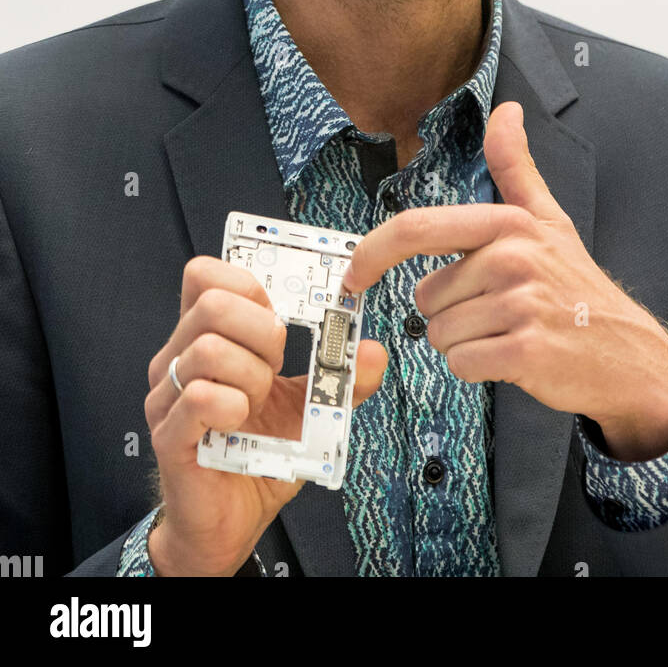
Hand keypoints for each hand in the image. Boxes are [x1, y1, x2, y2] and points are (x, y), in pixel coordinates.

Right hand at [144, 256, 387, 575]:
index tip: (275, 319)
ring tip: (257, 402)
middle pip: (213, 302)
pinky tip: (241, 422)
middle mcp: (178, 358)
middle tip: (275, 367)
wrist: (230, 519)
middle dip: (263, 332)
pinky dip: (235, 406)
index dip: (248, 285)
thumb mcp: (308, 407)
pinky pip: (200, 397)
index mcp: (203, 337)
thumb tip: (373, 350)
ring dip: (252, 376)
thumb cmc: (257, 454)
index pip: (206, 274)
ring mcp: (168, 395)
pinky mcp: (169, 434)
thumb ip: (340, 377)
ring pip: (209, 349)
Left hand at [342, 101, 667, 460]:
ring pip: (441, 333)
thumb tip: (506, 111)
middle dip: (451, 312)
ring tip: (511, 331)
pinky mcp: (524, 350)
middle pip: (427, 296)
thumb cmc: (578, 287)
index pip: (418, 228)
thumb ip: (515, 166)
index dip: (373, 250)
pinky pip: (461, 363)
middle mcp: (513, 257)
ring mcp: (520, 304)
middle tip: (499, 310)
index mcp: (508, 223)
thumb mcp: (549, 219)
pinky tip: (514, 357)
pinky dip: (479, 368)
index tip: (354, 273)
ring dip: (467, 342)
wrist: (627, 352)